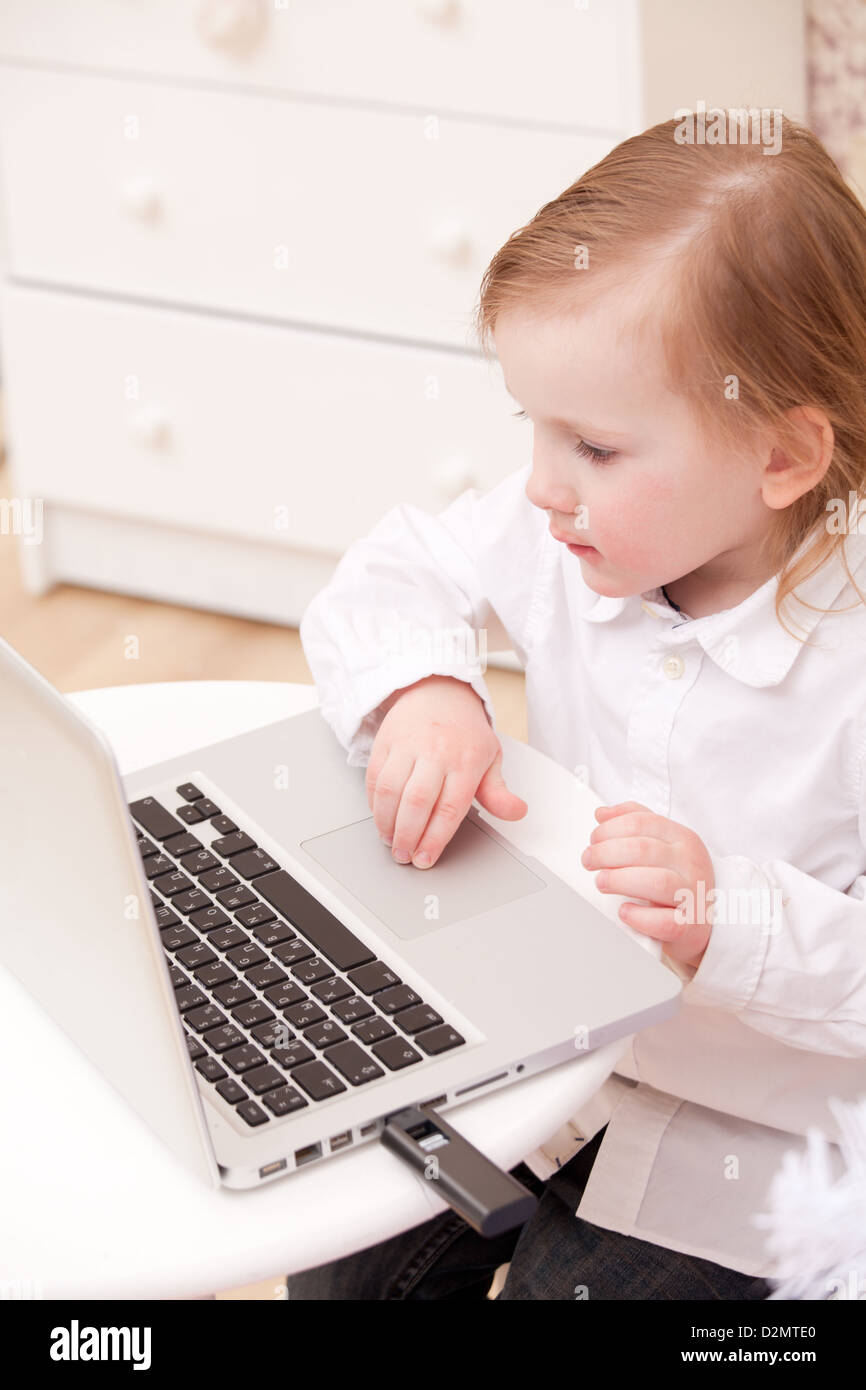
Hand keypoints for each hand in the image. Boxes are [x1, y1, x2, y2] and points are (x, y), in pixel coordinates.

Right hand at [366, 675, 527, 867]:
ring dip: (387, 822)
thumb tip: (516, 812)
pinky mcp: (386, 740)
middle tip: (404, 856)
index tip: (426, 859)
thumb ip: (498, 791)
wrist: (437, 689)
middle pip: (417, 802)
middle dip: (408, 836)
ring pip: (391, 790)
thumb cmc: (464, 731)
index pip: (450, 808)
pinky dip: (374, 802)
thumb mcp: (490, 757)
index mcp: (467, 760)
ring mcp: (408, 744)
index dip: (435, 839)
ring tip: (390, 841)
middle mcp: (436, 751)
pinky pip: (375, 777)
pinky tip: (380, 817)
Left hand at [580, 800, 713, 967]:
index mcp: (682, 838)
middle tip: (589, 861)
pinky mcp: (691, 926)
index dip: (610, 829)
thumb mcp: (663, 843)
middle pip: (642, 849)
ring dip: (619, 880)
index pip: (641, 822)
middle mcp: (690, 862)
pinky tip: (625, 911)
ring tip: (602, 882)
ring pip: (655, 882)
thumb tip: (602, 813)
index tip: (593, 840)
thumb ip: (634, 822)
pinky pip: (664, 922)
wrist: (710, 918)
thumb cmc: (679, 879)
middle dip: (606, 853)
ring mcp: (694, 894)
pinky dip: (639, 917)